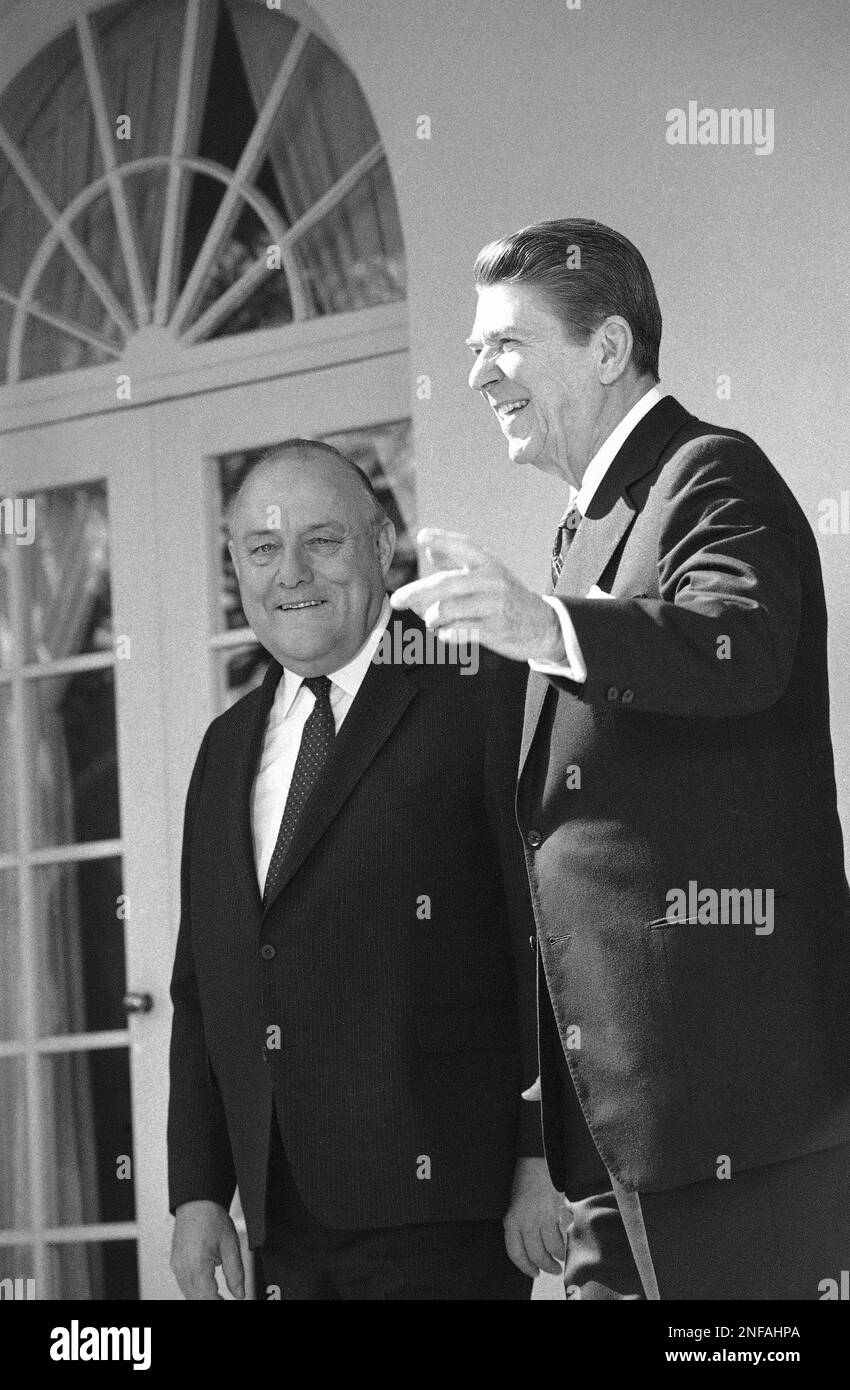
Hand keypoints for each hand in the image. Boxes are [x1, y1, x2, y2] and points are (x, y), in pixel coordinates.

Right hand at [171, 1200, 244, 1299]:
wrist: (196, 1202)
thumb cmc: (212, 1218)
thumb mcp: (231, 1245)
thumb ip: (235, 1273)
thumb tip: (240, 1294)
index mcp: (197, 1265)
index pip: (207, 1298)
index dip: (219, 1304)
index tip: (230, 1302)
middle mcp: (183, 1269)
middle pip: (196, 1299)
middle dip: (211, 1301)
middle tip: (226, 1300)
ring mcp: (176, 1267)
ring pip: (188, 1294)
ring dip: (203, 1298)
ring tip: (220, 1297)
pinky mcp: (175, 1264)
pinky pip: (184, 1285)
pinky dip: (195, 1291)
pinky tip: (208, 1289)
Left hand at [391, 529, 564, 662]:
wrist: (543, 625)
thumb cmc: (507, 598)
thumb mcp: (488, 574)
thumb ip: (457, 562)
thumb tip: (428, 546)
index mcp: (488, 564)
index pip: (463, 546)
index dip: (442, 539)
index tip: (422, 536)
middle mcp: (492, 581)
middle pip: (445, 583)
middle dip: (415, 591)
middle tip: (396, 600)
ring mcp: (495, 606)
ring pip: (449, 609)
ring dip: (431, 617)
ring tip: (430, 622)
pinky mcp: (496, 629)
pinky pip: (460, 631)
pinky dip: (446, 634)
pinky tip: (444, 634)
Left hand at [503, 1156, 572, 1277]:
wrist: (538, 1159)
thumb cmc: (526, 1180)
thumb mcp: (515, 1205)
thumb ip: (520, 1226)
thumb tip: (531, 1247)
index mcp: (511, 1220)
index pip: (516, 1253)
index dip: (525, 1266)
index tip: (534, 1272)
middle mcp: (525, 1221)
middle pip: (536, 1254)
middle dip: (546, 1266)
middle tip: (553, 1269)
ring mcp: (542, 1216)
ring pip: (552, 1247)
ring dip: (558, 1256)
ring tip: (561, 1257)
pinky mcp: (556, 1211)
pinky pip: (562, 1233)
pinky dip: (566, 1240)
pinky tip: (567, 1241)